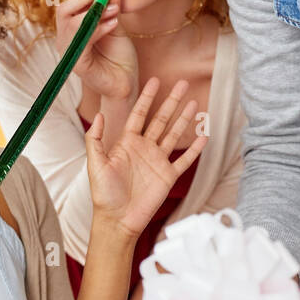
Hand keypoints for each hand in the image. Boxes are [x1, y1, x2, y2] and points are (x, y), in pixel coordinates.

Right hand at [54, 0, 136, 101]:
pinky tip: (113, 23)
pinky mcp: (78, 65)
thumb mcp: (116, 28)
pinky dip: (99, 29)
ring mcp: (70, 53)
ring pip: (71, 24)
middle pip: (64, 12)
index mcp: (72, 31)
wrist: (126, 84)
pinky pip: (83, 41)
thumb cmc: (120, 58)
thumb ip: (111, 10)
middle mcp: (66, 41)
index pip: (70, 6)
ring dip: (94, 12)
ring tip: (114, 9)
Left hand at [84, 78, 205, 237]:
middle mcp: (144, 149)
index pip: (139, 114)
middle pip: (160, 119)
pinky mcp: (168, 176)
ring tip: (194, 103)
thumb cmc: (104, 194)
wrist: (118, 219)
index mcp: (126, 143)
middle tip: (181, 83)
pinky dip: (194, 148)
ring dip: (184, 119)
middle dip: (171, 101)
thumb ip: (95, 139)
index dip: (147, 98)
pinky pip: (184, 160)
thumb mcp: (95, 164)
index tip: (154, 81)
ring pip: (174, 135)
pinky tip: (204, 135)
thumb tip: (98, 115)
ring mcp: (157, 161)